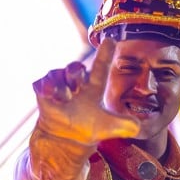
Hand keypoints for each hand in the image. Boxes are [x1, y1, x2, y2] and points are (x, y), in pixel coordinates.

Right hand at [30, 38, 139, 179]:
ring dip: (60, 84)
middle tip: (78, 84)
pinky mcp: (44, 94)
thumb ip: (123, 126)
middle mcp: (76, 84)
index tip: (110, 39)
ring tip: (64, 98)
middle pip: (76, 69)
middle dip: (76, 72)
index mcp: (93, 88)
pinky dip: (44, 87)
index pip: (100, 67)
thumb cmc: (88, 129)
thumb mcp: (108, 128)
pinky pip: (41, 83)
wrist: (65, 140)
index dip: (105, 53)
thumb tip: (138, 127)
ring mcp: (59, 88)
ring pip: (57, 75)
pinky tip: (50, 96)